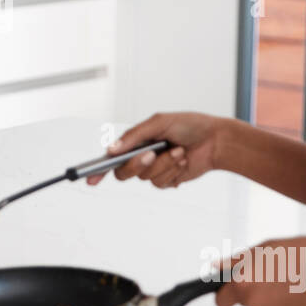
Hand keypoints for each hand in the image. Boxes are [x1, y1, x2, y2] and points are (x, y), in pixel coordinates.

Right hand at [87, 112, 222, 187]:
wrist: (215, 140)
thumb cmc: (188, 125)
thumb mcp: (158, 123)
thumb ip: (133, 136)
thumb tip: (112, 149)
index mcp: (134, 141)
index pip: (110, 157)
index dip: (97, 170)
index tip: (90, 178)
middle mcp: (141, 156)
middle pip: (123, 172)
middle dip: (138, 164)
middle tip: (152, 154)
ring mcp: (153, 169)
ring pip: (146, 178)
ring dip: (164, 163)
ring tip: (179, 150)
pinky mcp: (167, 179)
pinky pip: (161, 183)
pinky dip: (173, 170)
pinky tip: (182, 159)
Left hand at [212, 237, 305, 305]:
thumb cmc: (297, 253)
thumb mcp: (261, 249)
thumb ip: (235, 262)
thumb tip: (216, 267)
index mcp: (242, 283)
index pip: (221, 300)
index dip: (225, 294)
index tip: (230, 289)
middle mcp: (253, 302)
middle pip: (245, 301)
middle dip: (253, 290)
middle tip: (270, 273)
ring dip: (270, 296)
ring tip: (287, 278)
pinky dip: (284, 304)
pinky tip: (295, 290)